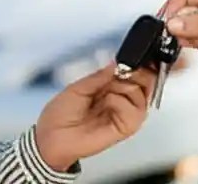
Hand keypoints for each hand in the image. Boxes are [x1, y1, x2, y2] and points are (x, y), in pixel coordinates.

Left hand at [34, 63, 155, 172]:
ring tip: (108, 92)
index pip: (135, 74)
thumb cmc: (60, 115)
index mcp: (110, 89)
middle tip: (124, 72)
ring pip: (142, 95)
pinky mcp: (125, 129)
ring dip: (125, 88)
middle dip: (137, 73)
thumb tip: (117, 63)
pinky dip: (122, 103)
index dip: (138, 65)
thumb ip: (100, 75)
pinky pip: (136, 112)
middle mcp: (120, 101)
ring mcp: (124, 115)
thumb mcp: (79, 87)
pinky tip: (109, 102)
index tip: (136, 59)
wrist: (51, 137)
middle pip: (145, 83)